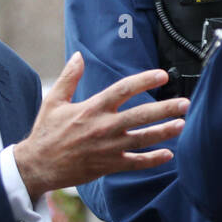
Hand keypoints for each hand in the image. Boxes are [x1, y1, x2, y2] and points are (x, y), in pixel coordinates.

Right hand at [12, 52, 187, 199]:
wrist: (37, 165)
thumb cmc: (46, 132)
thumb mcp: (54, 101)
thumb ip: (69, 78)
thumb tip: (78, 56)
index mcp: (92, 108)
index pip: (123, 90)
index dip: (144, 81)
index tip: (163, 75)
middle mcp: (103, 127)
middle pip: (140, 115)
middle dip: (165, 109)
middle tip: (185, 103)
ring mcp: (108, 148)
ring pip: (142, 139)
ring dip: (164, 132)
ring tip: (182, 124)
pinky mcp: (108, 166)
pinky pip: (135, 163)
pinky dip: (153, 160)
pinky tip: (169, 154)